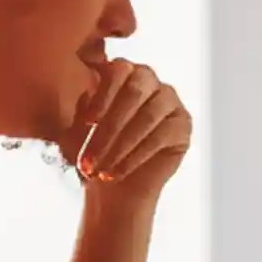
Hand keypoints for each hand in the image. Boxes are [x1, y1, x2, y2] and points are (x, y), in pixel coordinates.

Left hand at [62, 59, 191, 199]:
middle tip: (89, 157)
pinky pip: (161, 136)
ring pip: (148, 116)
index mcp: (122, 72)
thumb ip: (82, 105)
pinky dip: (135, 157)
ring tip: (101, 170)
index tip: (87, 123)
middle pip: (134, 92)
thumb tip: (86, 94)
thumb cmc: (93, 153)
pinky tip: (117, 172)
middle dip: (109, 127)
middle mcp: (149, 80)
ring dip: (120, 146)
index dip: (102, 96)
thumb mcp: (78, 128)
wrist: (113, 189)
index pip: (117, 72)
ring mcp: (170, 101)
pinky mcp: (183, 125)